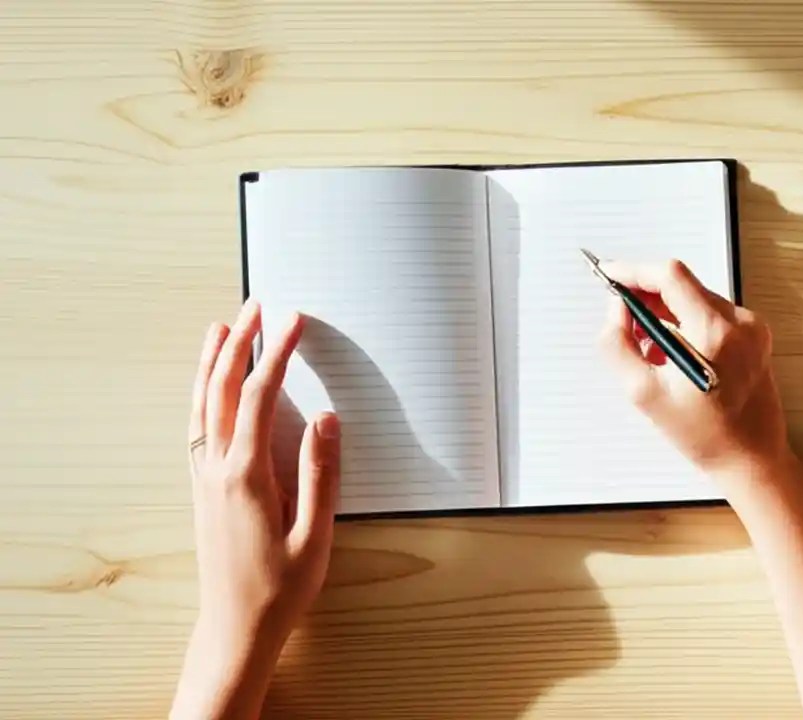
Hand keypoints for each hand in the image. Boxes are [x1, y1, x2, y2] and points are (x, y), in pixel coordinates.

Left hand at [173, 300, 340, 718]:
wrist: (235, 627)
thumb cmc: (281, 587)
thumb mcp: (314, 534)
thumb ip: (320, 473)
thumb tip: (326, 419)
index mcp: (246, 476)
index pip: (258, 396)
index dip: (276, 353)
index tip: (293, 320)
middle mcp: (216, 470)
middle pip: (220, 390)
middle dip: (239, 343)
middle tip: (257, 307)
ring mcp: (203, 479)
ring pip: (200, 406)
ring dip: (210, 362)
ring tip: (221, 328)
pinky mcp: (201, 490)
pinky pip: (196, 427)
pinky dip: (201, 395)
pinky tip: (207, 389)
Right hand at [598, 260, 793, 484]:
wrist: (751, 458)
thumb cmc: (706, 435)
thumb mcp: (644, 394)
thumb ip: (617, 345)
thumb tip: (615, 311)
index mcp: (714, 333)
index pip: (670, 276)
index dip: (634, 271)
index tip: (612, 275)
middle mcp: (739, 323)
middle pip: (683, 284)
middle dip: (647, 296)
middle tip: (624, 319)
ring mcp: (752, 328)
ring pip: (696, 298)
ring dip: (666, 313)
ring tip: (651, 351)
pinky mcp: (756, 336)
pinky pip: (712, 314)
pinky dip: (687, 324)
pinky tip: (675, 355)